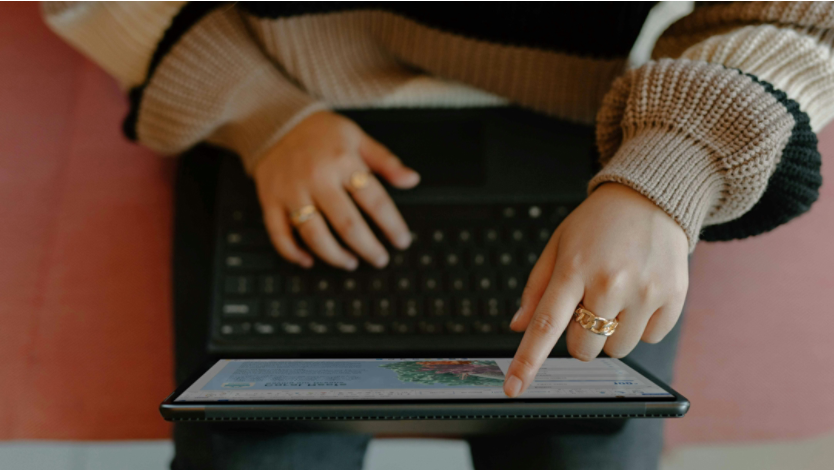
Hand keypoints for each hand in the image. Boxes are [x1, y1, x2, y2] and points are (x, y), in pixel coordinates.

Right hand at [253, 110, 419, 269]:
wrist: (274, 121)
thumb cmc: (320, 132)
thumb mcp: (357, 138)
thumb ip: (385, 161)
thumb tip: (412, 179)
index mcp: (343, 161)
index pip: (375, 201)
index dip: (392, 225)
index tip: (401, 241)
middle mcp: (317, 178)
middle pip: (347, 224)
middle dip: (368, 248)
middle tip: (379, 259)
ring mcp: (291, 191)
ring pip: (315, 235)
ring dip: (334, 256)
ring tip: (350, 262)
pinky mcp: (270, 200)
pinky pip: (279, 234)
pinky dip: (292, 252)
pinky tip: (308, 260)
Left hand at [503, 183, 688, 396]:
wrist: (651, 198)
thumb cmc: (598, 224)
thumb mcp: (558, 246)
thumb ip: (536, 288)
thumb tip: (519, 326)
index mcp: (574, 268)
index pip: (545, 325)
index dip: (527, 361)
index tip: (513, 386)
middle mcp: (609, 282)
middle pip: (584, 348)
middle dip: (581, 337)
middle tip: (588, 307)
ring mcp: (644, 291)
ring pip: (617, 349)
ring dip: (612, 332)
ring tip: (617, 295)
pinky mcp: (673, 297)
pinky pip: (650, 339)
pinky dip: (642, 325)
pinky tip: (640, 293)